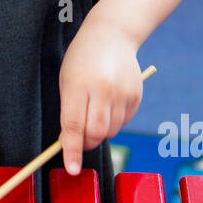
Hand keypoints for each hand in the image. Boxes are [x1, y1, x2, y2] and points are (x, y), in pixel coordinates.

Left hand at [58, 19, 143, 175]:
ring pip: (110, 131)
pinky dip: (114, 121)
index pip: (73, 127)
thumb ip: (68, 112)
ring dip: (100, 131)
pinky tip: (109, 103)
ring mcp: (122, 93)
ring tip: (94, 110)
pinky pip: (123, 122)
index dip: (72, 152)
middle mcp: (103, 91)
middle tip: (79, 139)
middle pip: (95, 134)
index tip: (71, 169)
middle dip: (86, 143)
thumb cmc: (82, 58)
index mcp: (78, 86)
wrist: (112, 34)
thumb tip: (70, 143)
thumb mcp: (67, 81)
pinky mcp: (136, 96)